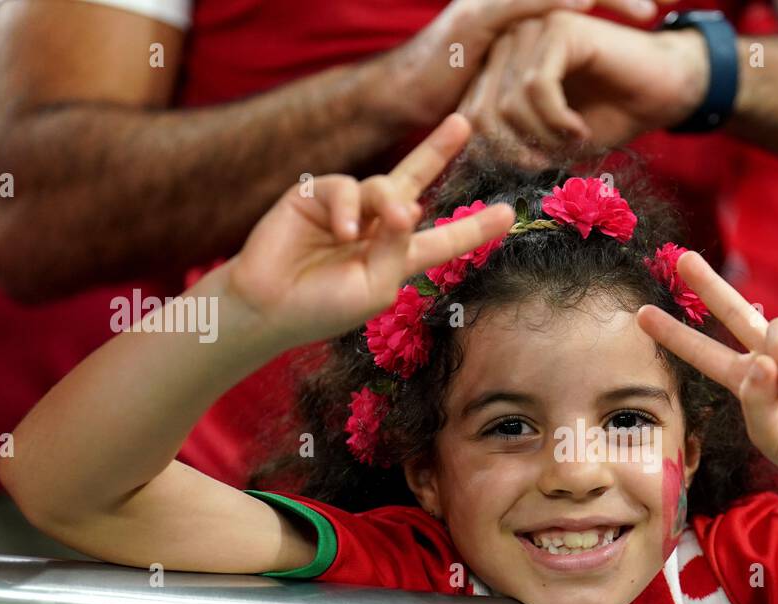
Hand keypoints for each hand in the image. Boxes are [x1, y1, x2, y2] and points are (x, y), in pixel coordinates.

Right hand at [225, 113, 514, 348]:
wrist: (267, 307)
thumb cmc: (323, 307)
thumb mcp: (375, 286)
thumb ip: (397, 248)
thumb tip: (408, 205)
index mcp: (397, 256)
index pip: (444, 240)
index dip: (475, 227)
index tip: (509, 214)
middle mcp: (375, 227)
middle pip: (413, 181)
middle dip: (437, 151)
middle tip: (463, 123)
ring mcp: (346, 209)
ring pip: (382, 187)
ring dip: (385, 205)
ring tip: (375, 231)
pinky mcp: (314, 196)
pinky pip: (344, 188)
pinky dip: (348, 210)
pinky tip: (343, 234)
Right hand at [367, 0, 659, 130]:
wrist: (401, 96)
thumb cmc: (454, 97)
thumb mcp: (509, 90)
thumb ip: (540, 88)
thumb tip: (578, 115)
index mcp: (521, 18)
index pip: (575, 0)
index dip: (614, 2)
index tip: (655, 14)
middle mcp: (506, 4)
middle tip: (656, 8)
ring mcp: (490, 7)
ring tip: (640, 8)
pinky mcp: (474, 22)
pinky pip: (519, 5)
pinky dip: (552, 3)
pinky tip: (580, 3)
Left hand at [457, 10, 709, 168]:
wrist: (661, 93)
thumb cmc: (607, 117)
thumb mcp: (549, 142)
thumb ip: (510, 146)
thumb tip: (473, 165)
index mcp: (499, 67)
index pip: (470, 117)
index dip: (496, 156)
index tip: (533, 169)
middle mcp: (508, 42)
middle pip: (483, 112)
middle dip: (516, 152)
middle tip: (549, 164)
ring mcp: (532, 29)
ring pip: (509, 103)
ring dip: (542, 138)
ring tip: (571, 142)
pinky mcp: (559, 28)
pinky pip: (537, 87)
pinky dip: (557, 120)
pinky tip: (579, 130)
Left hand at [636, 252, 777, 488]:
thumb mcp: (770, 433)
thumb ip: (756, 400)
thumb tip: (759, 360)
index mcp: (748, 381)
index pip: (705, 353)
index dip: (675, 335)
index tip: (641, 314)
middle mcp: (771, 358)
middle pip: (734, 312)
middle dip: (709, 285)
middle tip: (681, 260)